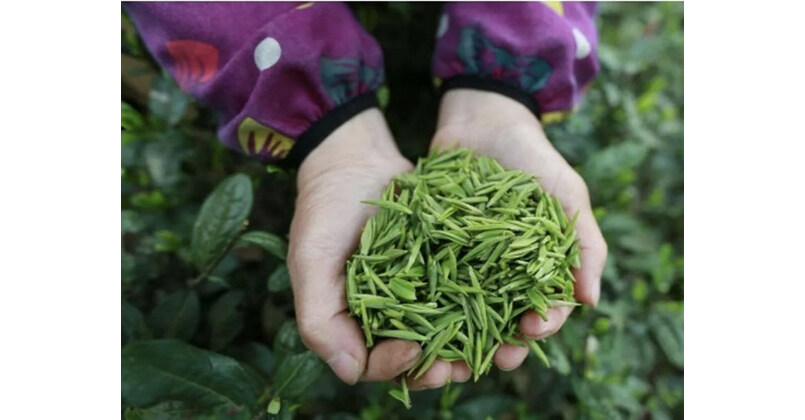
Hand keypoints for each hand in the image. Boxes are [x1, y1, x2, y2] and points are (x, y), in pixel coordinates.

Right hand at [288, 109, 471, 387]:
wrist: (356, 159)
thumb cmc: (325, 210)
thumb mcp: (311, 260)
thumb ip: (320, 318)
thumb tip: (350, 373)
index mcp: (355, 322)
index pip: (375, 363)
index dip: (394, 366)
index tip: (412, 351)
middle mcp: (391, 314)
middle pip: (419, 357)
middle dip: (442, 366)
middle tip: (463, 367)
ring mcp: (422, 292)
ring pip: (451, 332)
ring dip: (474, 345)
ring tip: (496, 348)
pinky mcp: (448, 267)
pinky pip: (471, 293)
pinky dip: (490, 304)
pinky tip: (509, 306)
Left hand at [430, 89, 607, 373]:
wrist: (481, 118)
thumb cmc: (532, 156)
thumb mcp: (566, 193)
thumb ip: (585, 244)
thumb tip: (592, 302)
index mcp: (538, 266)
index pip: (546, 307)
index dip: (543, 324)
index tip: (532, 328)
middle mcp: (502, 272)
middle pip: (503, 321)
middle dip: (502, 345)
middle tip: (495, 359)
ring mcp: (465, 263)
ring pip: (463, 313)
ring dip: (461, 338)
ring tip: (456, 354)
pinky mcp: (431, 250)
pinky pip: (427, 283)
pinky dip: (424, 305)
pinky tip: (416, 321)